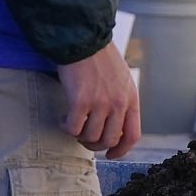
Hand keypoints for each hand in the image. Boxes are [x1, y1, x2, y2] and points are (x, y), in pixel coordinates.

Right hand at [57, 44, 140, 158]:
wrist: (84, 40)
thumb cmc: (100, 59)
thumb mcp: (123, 80)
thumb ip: (122, 102)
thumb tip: (114, 126)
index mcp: (131, 99)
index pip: (133, 135)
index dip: (121, 150)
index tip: (110, 155)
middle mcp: (118, 104)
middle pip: (109, 140)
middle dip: (94, 145)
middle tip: (83, 137)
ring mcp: (100, 103)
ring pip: (89, 137)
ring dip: (78, 135)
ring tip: (72, 122)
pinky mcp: (80, 101)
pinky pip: (72, 128)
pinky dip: (65, 127)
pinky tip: (63, 117)